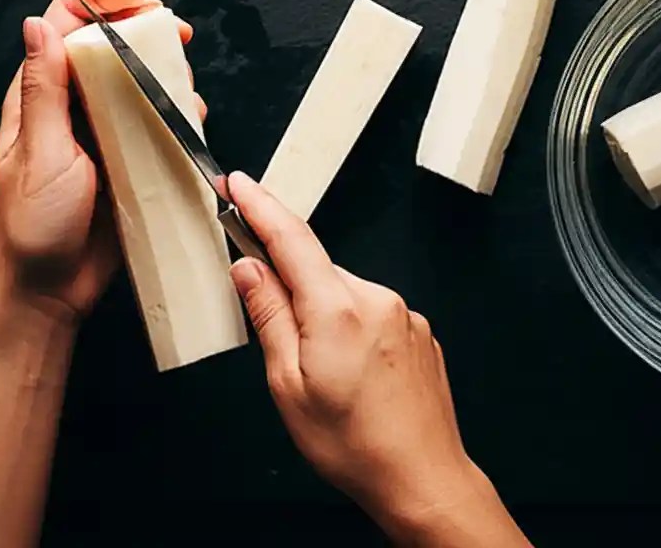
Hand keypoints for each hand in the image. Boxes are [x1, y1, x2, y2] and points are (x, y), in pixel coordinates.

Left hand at [0, 0, 198, 320]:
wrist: (45, 292)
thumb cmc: (29, 228)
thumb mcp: (38, 153)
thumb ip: (44, 89)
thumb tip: (41, 25)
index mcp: (40, 94)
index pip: (66, 20)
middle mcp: (71, 106)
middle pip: (110, 42)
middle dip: (146, 29)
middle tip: (175, 38)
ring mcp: (101, 132)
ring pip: (138, 80)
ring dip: (166, 73)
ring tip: (182, 87)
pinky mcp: (126, 160)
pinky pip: (155, 125)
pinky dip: (177, 116)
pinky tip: (189, 123)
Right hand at [226, 172, 527, 545]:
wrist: (423, 478)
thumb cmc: (354, 445)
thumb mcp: (287, 385)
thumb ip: (268, 317)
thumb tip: (249, 269)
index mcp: (337, 310)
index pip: (290, 237)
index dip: (259, 205)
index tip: (237, 182)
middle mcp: (376, 300)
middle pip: (315, 268)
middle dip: (287, 283)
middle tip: (271, 328)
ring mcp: (403, 314)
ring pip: (341, 292)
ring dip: (320, 313)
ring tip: (320, 373)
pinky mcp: (418, 331)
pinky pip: (369, 312)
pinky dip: (348, 328)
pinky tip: (349, 375)